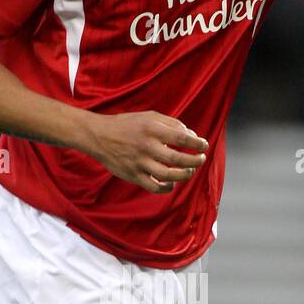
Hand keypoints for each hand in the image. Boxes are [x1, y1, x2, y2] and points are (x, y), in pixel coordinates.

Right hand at [85, 110, 207, 193]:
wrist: (99, 136)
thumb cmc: (128, 125)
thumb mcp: (149, 116)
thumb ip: (172, 124)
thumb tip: (192, 136)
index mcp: (152, 129)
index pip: (182, 138)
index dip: (197, 143)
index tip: (204, 145)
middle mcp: (146, 146)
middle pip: (178, 159)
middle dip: (195, 161)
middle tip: (201, 159)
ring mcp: (139, 163)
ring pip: (168, 175)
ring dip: (185, 175)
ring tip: (190, 170)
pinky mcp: (133, 176)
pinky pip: (155, 187)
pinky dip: (168, 187)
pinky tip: (172, 182)